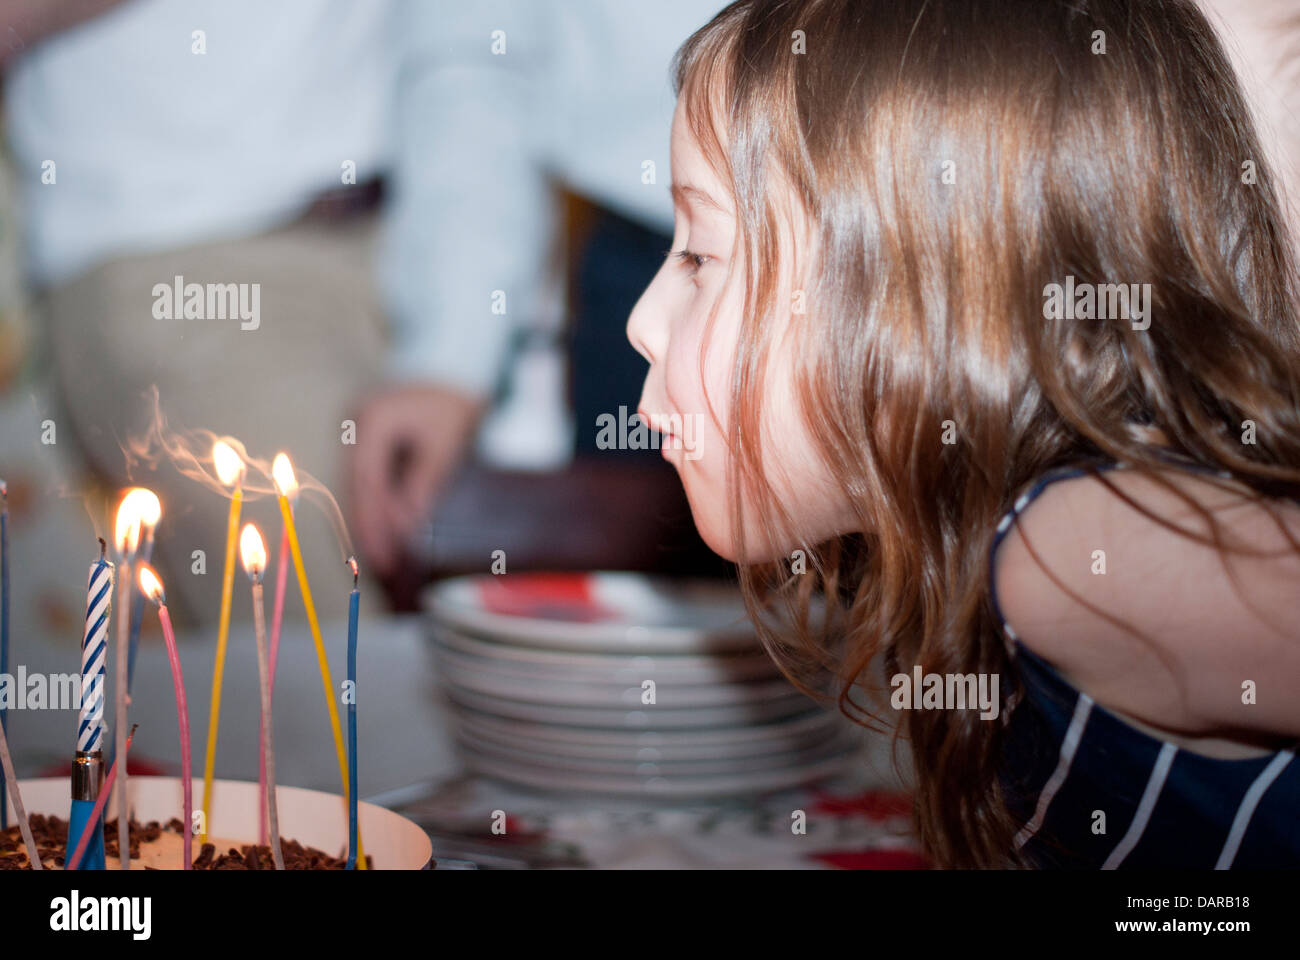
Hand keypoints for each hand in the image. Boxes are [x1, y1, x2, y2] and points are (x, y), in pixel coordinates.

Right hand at [349, 383, 484, 575]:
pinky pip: (366, 477)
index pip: (368, 482)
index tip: (385, 552)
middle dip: (368, 526)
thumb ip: (424, 483)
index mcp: (374, 421)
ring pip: (358, 485)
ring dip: (369, 518)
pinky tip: (383, 529)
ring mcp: (357, 431)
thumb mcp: (444, 444)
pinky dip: (375, 503)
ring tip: (380, 556)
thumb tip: (408, 524)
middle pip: (356, 487)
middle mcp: (356, 426)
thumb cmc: (451, 404)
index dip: (375, 520)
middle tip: (380, 564)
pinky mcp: (365, 439)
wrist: (450, 370)